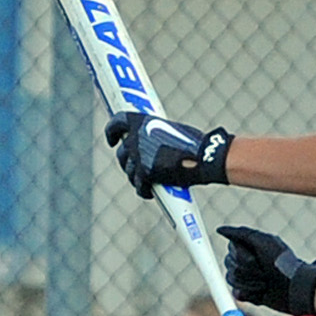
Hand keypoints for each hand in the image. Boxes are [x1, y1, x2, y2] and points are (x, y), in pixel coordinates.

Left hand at [104, 111, 233, 197]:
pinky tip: (151, 193)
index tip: (111, 140)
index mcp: (142, 122)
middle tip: (135, 168)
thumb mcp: (171, 131)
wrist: (204, 157)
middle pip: (122, 153)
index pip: (117, 123)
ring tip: (146, 183)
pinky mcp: (145, 174)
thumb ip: (156, 136)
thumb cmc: (195, 144)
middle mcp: (136, 138)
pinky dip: (144, 191)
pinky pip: (139, 186)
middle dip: (126, 162)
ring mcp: (139, 157)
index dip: (111, 132)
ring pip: (129, 172)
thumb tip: (153, 147)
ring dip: (136, 178)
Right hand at [219, 225, 315, 315]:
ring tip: (266, 282)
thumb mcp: (263, 241)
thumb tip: (220, 230)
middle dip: (248, 270)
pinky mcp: (249, 294)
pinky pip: (237, 293)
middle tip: (265, 272)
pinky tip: (262, 292)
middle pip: (230, 265)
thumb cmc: (282, 262)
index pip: (231, 250)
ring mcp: (246, 278)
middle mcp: (245, 261)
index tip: (257, 258)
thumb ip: (241, 233)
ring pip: (232, 279)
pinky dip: (250, 293)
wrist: (294, 288)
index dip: (242, 256)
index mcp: (248, 247)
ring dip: (251, 282)